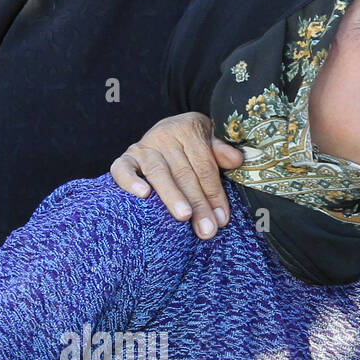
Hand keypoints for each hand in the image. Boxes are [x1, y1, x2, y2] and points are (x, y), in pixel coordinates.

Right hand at [110, 111, 242, 238]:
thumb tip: (236, 160)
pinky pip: (122, 169)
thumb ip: (221, 151)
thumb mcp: (210, 140)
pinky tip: (143, 195)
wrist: (165, 130)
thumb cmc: (192, 144)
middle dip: (198, 204)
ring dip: (172, 196)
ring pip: (159, 172)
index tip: (222, 218)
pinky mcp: (125, 158)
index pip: (205, 167)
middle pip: (184, 173)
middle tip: (206, 229)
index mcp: (189, 130)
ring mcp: (143, 147)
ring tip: (184, 216)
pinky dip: (130, 181)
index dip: (214, 193)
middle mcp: (165, 135)